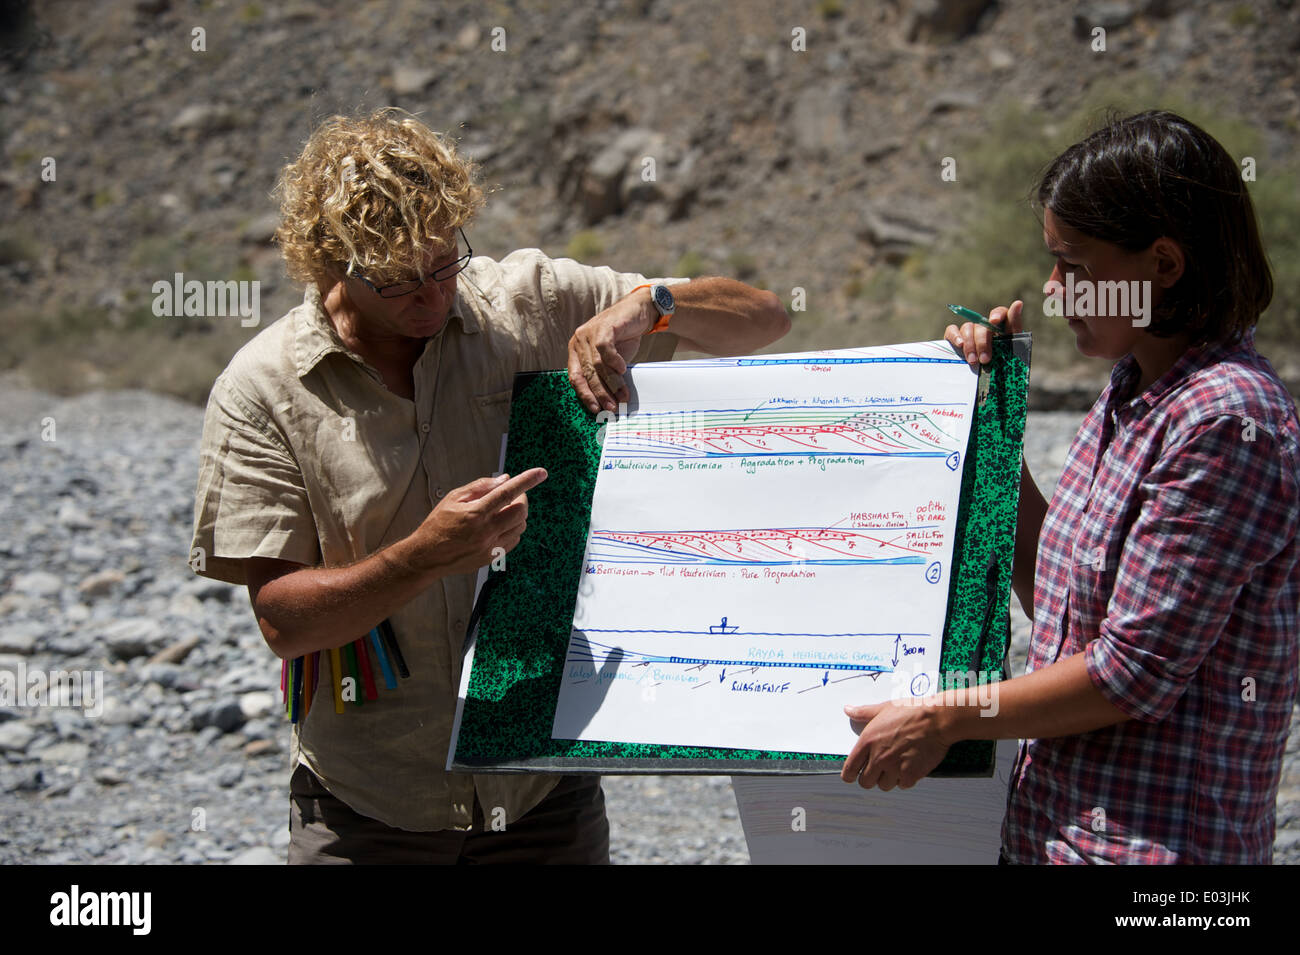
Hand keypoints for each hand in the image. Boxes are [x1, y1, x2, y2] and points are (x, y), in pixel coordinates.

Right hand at [407, 468, 546, 575]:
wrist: (427, 557)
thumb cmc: (437, 525)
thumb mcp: (453, 498)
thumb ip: (480, 486)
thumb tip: (505, 479)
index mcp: (475, 514)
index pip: (507, 493)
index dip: (527, 481)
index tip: (541, 473)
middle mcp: (486, 532)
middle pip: (521, 511)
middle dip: (522, 498)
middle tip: (512, 494)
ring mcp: (490, 547)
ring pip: (520, 526)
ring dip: (518, 514)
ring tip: (503, 510)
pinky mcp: (492, 558)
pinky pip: (514, 540)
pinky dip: (513, 529)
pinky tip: (500, 525)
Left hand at [568, 290, 653, 412]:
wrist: (638, 312)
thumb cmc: (623, 337)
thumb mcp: (610, 360)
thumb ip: (605, 376)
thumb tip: (607, 401)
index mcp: (576, 351)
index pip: (575, 378)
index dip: (584, 395)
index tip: (595, 409)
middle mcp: (579, 342)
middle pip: (587, 373)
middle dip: (600, 393)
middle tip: (611, 407)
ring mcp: (590, 333)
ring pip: (597, 365)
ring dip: (612, 383)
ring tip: (622, 396)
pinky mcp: (603, 327)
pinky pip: (605, 349)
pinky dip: (614, 362)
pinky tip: (622, 370)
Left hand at [839, 699, 952, 790]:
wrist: (936, 719)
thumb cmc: (912, 712)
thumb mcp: (883, 708)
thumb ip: (863, 712)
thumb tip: (849, 710)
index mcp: (868, 741)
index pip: (850, 768)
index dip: (849, 775)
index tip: (851, 776)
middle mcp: (878, 757)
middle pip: (865, 782)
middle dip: (870, 778)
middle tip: (878, 770)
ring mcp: (894, 767)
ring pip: (884, 786)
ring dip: (889, 779)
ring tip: (896, 766)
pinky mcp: (910, 774)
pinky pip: (903, 785)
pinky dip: (906, 779)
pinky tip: (909, 767)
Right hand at [944, 300, 1023, 368]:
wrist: (991, 383)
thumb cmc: (1004, 365)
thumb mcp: (1013, 348)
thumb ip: (1015, 325)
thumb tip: (1018, 302)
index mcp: (1001, 328)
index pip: (999, 312)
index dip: (997, 314)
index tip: (994, 322)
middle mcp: (985, 327)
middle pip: (982, 324)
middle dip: (983, 342)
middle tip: (985, 360)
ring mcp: (970, 333)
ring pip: (967, 327)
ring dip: (970, 344)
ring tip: (973, 362)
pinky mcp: (956, 339)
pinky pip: (952, 330)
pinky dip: (955, 336)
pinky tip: (960, 345)